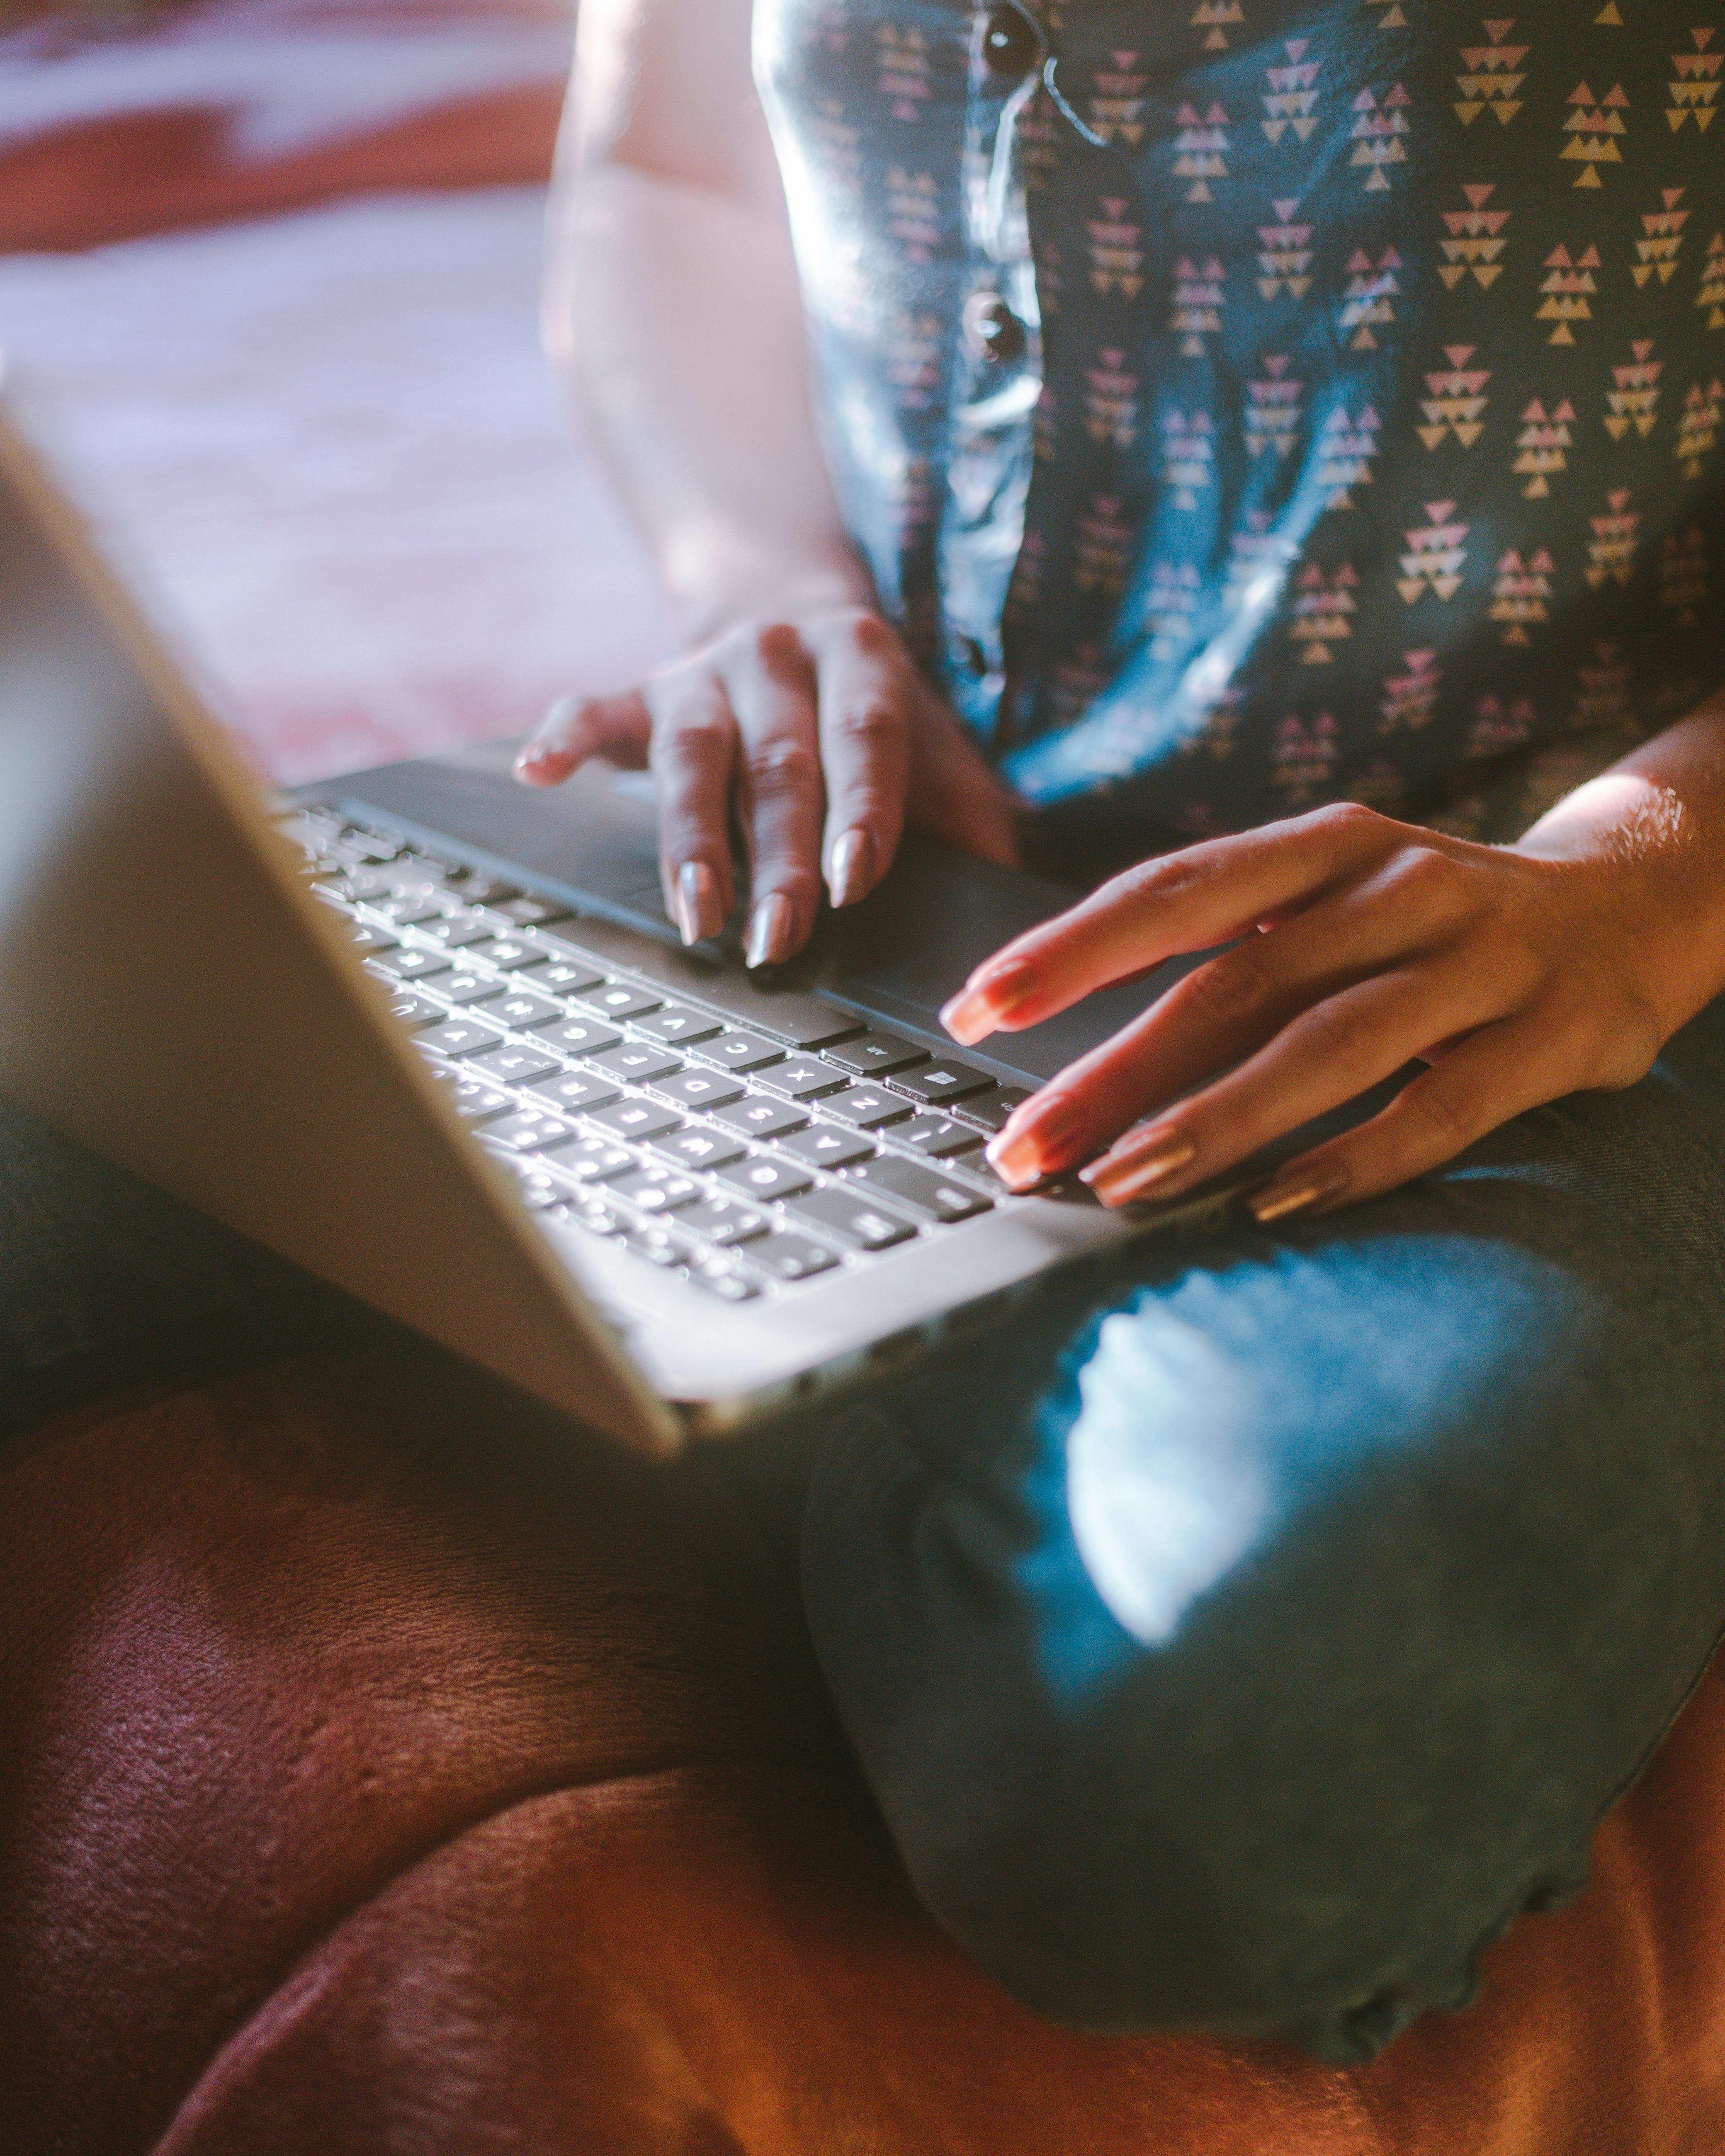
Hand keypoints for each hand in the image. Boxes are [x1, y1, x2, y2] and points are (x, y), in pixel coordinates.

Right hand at [515, 597, 1020, 963]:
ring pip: (693, 755)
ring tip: (694, 913)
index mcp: (863, 657)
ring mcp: (700, 670)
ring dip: (691, 837)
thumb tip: (1023, 908)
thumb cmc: (873, 714)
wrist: (792, 617)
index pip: (864, 736)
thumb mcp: (937, 749)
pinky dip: (564, 737)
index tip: (854, 882)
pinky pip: (593, 709)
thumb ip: (975, 820)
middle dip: (777, 856)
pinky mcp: (639, 690)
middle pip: (779, 763)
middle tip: (777, 938)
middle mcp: (779, 653)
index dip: (860, 808)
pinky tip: (538, 772)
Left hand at [939, 799, 1685, 1222]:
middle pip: (1234, 982)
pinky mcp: (1550, 1038)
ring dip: (1215, 1119)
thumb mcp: (1335, 903)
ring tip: (1121, 1182)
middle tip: (1023, 1143)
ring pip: (1328, 1044)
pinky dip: (1353, 1158)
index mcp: (1328, 846)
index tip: (972, 1006)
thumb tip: (1083, 1051)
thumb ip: (1231, 956)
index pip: (1173, 891)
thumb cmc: (1432, 921)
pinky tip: (1272, 1202)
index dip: (1068, 949)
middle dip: (1114, 1070)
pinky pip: (1438, 1107)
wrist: (1634, 903)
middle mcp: (1399, 888)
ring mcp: (1480, 961)